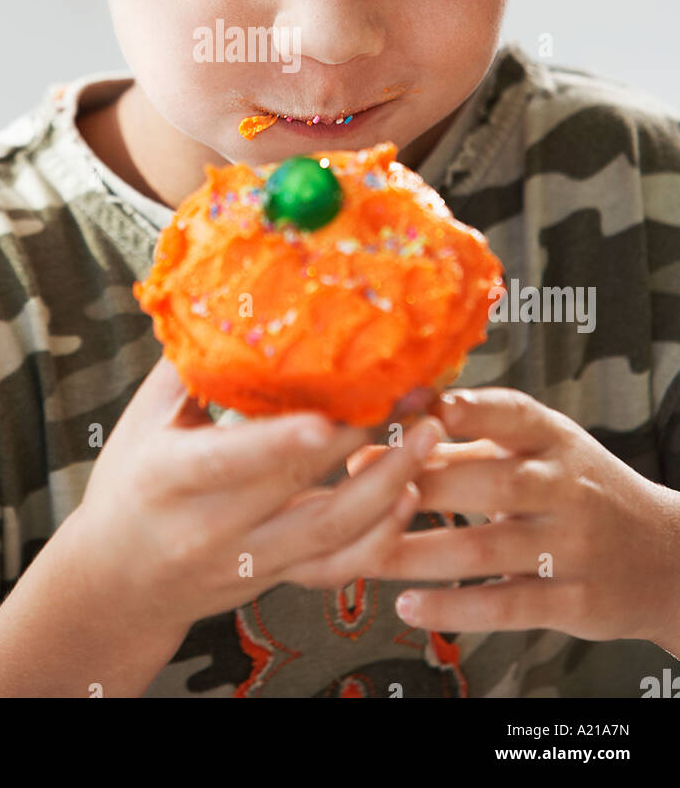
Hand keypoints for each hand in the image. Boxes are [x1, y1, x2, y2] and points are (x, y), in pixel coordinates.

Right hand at [74, 355, 445, 632]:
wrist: (118, 583)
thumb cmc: (130, 482)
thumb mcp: (144, 418)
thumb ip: (192, 364)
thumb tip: (237, 295)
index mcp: (170, 476)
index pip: (231, 459)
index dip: (283, 440)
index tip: (333, 415)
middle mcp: (212, 526)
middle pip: (300, 488)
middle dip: (364, 438)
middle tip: (415, 391)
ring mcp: (248, 560)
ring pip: (332, 534)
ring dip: (390, 484)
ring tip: (430, 435)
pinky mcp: (275, 581)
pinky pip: (338, 570)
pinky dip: (381, 538)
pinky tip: (408, 495)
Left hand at [348, 386, 679, 645]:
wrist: (665, 556)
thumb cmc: (577, 491)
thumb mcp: (537, 454)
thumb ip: (463, 446)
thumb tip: (378, 443)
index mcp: (555, 439)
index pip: (514, 414)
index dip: (472, 409)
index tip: (427, 406)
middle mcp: (567, 487)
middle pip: (493, 483)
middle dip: (425, 485)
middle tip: (363, 488)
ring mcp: (573, 546)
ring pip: (490, 549)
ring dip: (421, 554)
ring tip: (366, 555)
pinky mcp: (575, 602)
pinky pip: (508, 606)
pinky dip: (455, 607)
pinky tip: (412, 605)